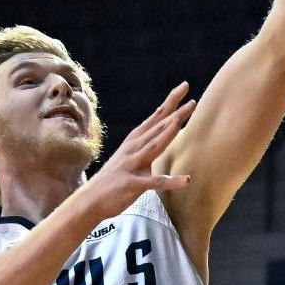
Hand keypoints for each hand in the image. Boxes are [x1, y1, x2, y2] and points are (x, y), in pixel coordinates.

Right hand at [80, 83, 195, 220]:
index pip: (156, 117)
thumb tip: (165, 128)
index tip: (184, 86)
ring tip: (180, 122)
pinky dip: (170, 181)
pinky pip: (154, 182)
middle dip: (175, 114)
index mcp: (135, 140)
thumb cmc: (115, 177)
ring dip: (167, 134)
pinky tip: (185, 180)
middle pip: (157, 128)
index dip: (170, 102)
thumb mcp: (130, 154)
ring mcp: (132, 165)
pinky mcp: (133, 184)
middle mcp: (133, 148)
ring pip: (153, 147)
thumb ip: (147, 141)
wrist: (91, 198)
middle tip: (193, 101)